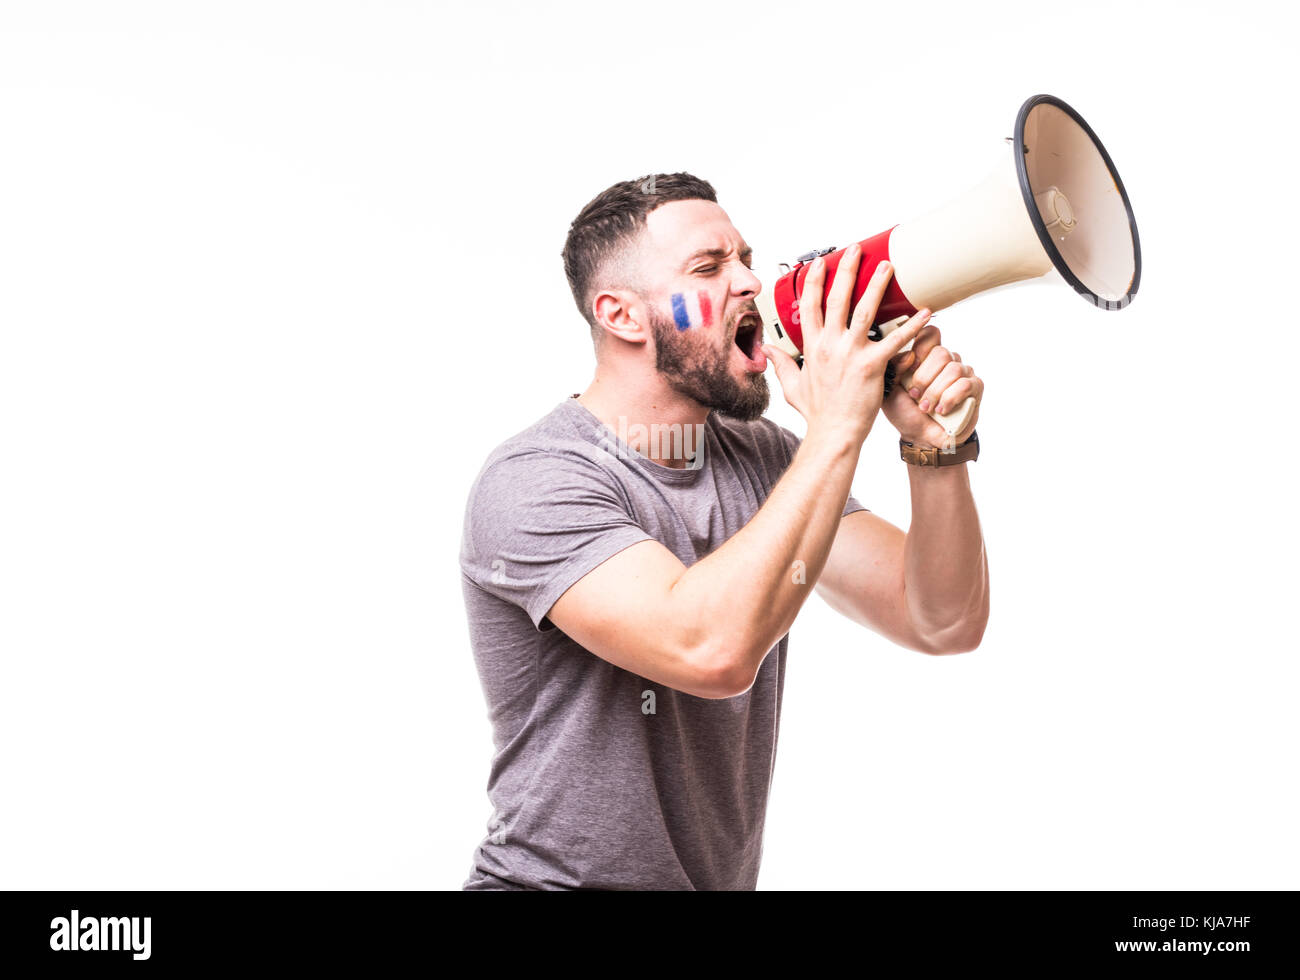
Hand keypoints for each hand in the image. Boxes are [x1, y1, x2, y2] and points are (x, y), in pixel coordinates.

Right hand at [763, 245, 931, 446]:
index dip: (815, 281)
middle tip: (855, 250)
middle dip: (846, 270)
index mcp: (812, 347)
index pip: (810, 306)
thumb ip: (781, 364)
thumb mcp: (792, 386)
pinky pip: (895, 340)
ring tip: (887, 266)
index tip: (821, 263)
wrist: (834, 433)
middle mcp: (830, 345)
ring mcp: (851, 354)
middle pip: (838, 298)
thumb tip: (767, 350)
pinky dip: (912, 326)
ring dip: (877, 285)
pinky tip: (926, 312)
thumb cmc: (817, 412)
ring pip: (864, 310)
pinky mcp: (872, 365)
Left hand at [881, 323, 983, 448]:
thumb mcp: (890, 389)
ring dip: (936, 392)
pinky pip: (965, 385)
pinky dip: (949, 399)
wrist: (920, 438)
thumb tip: (908, 355)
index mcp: (927, 357)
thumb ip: (894, 368)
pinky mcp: (975, 389)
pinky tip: (941, 411)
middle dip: (924, 377)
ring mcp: (963, 373)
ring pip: (954, 369)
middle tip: (915, 395)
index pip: (931, 334)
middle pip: (941, 352)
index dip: (921, 346)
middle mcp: (947, 362)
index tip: (910, 365)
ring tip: (926, 408)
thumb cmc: (906, 413)